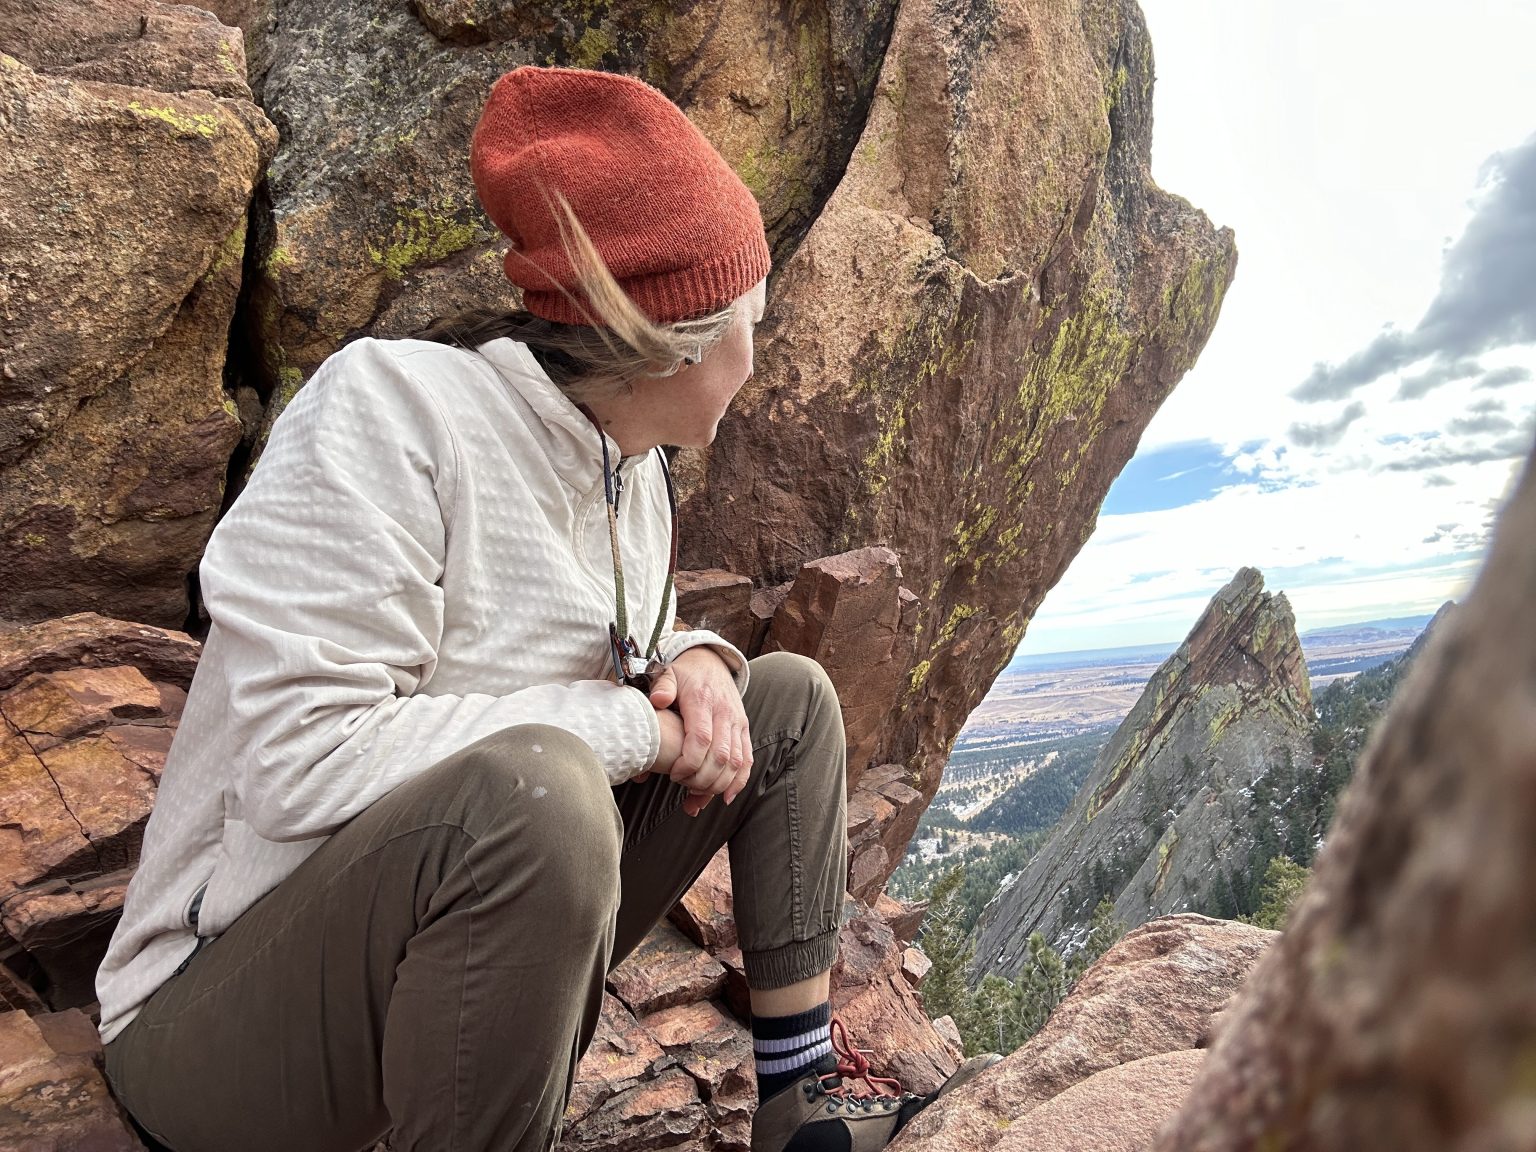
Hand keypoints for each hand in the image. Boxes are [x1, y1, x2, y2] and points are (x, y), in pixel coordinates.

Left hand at [646, 647, 751, 815]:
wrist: (710, 661)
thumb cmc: (683, 674)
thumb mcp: (667, 673)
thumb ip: (662, 687)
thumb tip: (658, 700)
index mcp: (703, 700)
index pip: (702, 738)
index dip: (689, 763)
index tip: (674, 774)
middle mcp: (725, 713)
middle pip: (721, 756)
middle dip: (702, 779)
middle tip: (683, 787)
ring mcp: (738, 722)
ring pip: (736, 762)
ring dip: (718, 785)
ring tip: (697, 797)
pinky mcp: (744, 729)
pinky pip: (747, 759)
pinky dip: (738, 781)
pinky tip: (726, 797)